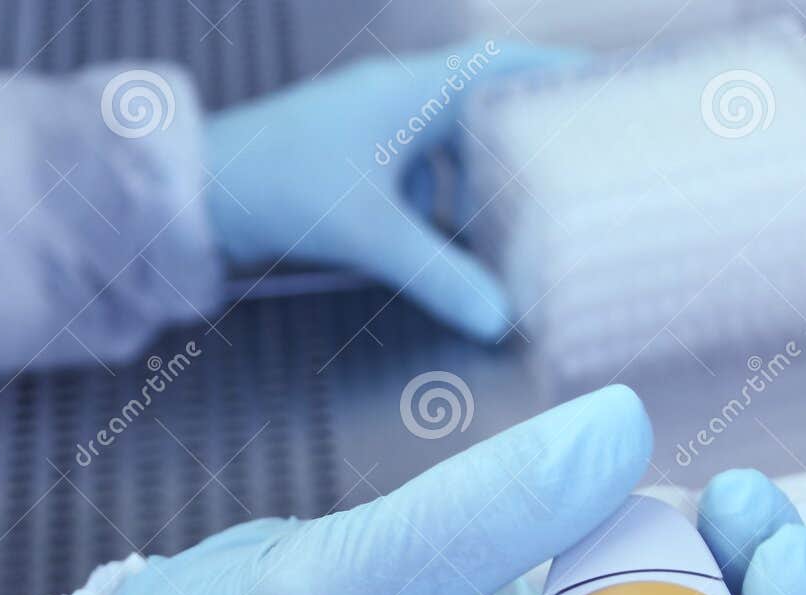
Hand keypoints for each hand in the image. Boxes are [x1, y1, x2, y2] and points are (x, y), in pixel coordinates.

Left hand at [203, 41, 581, 340]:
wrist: (196, 190)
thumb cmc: (277, 185)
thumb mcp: (369, 234)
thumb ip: (438, 276)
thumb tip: (500, 318)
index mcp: (412, 91)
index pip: (504, 66)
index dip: (558, 75)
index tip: (609, 92)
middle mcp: (396, 98)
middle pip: (484, 104)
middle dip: (530, 134)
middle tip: (579, 165)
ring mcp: (370, 127)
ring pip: (449, 140)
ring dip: (483, 172)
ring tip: (526, 208)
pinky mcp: (350, 160)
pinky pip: (416, 168)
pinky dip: (442, 195)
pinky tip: (451, 235)